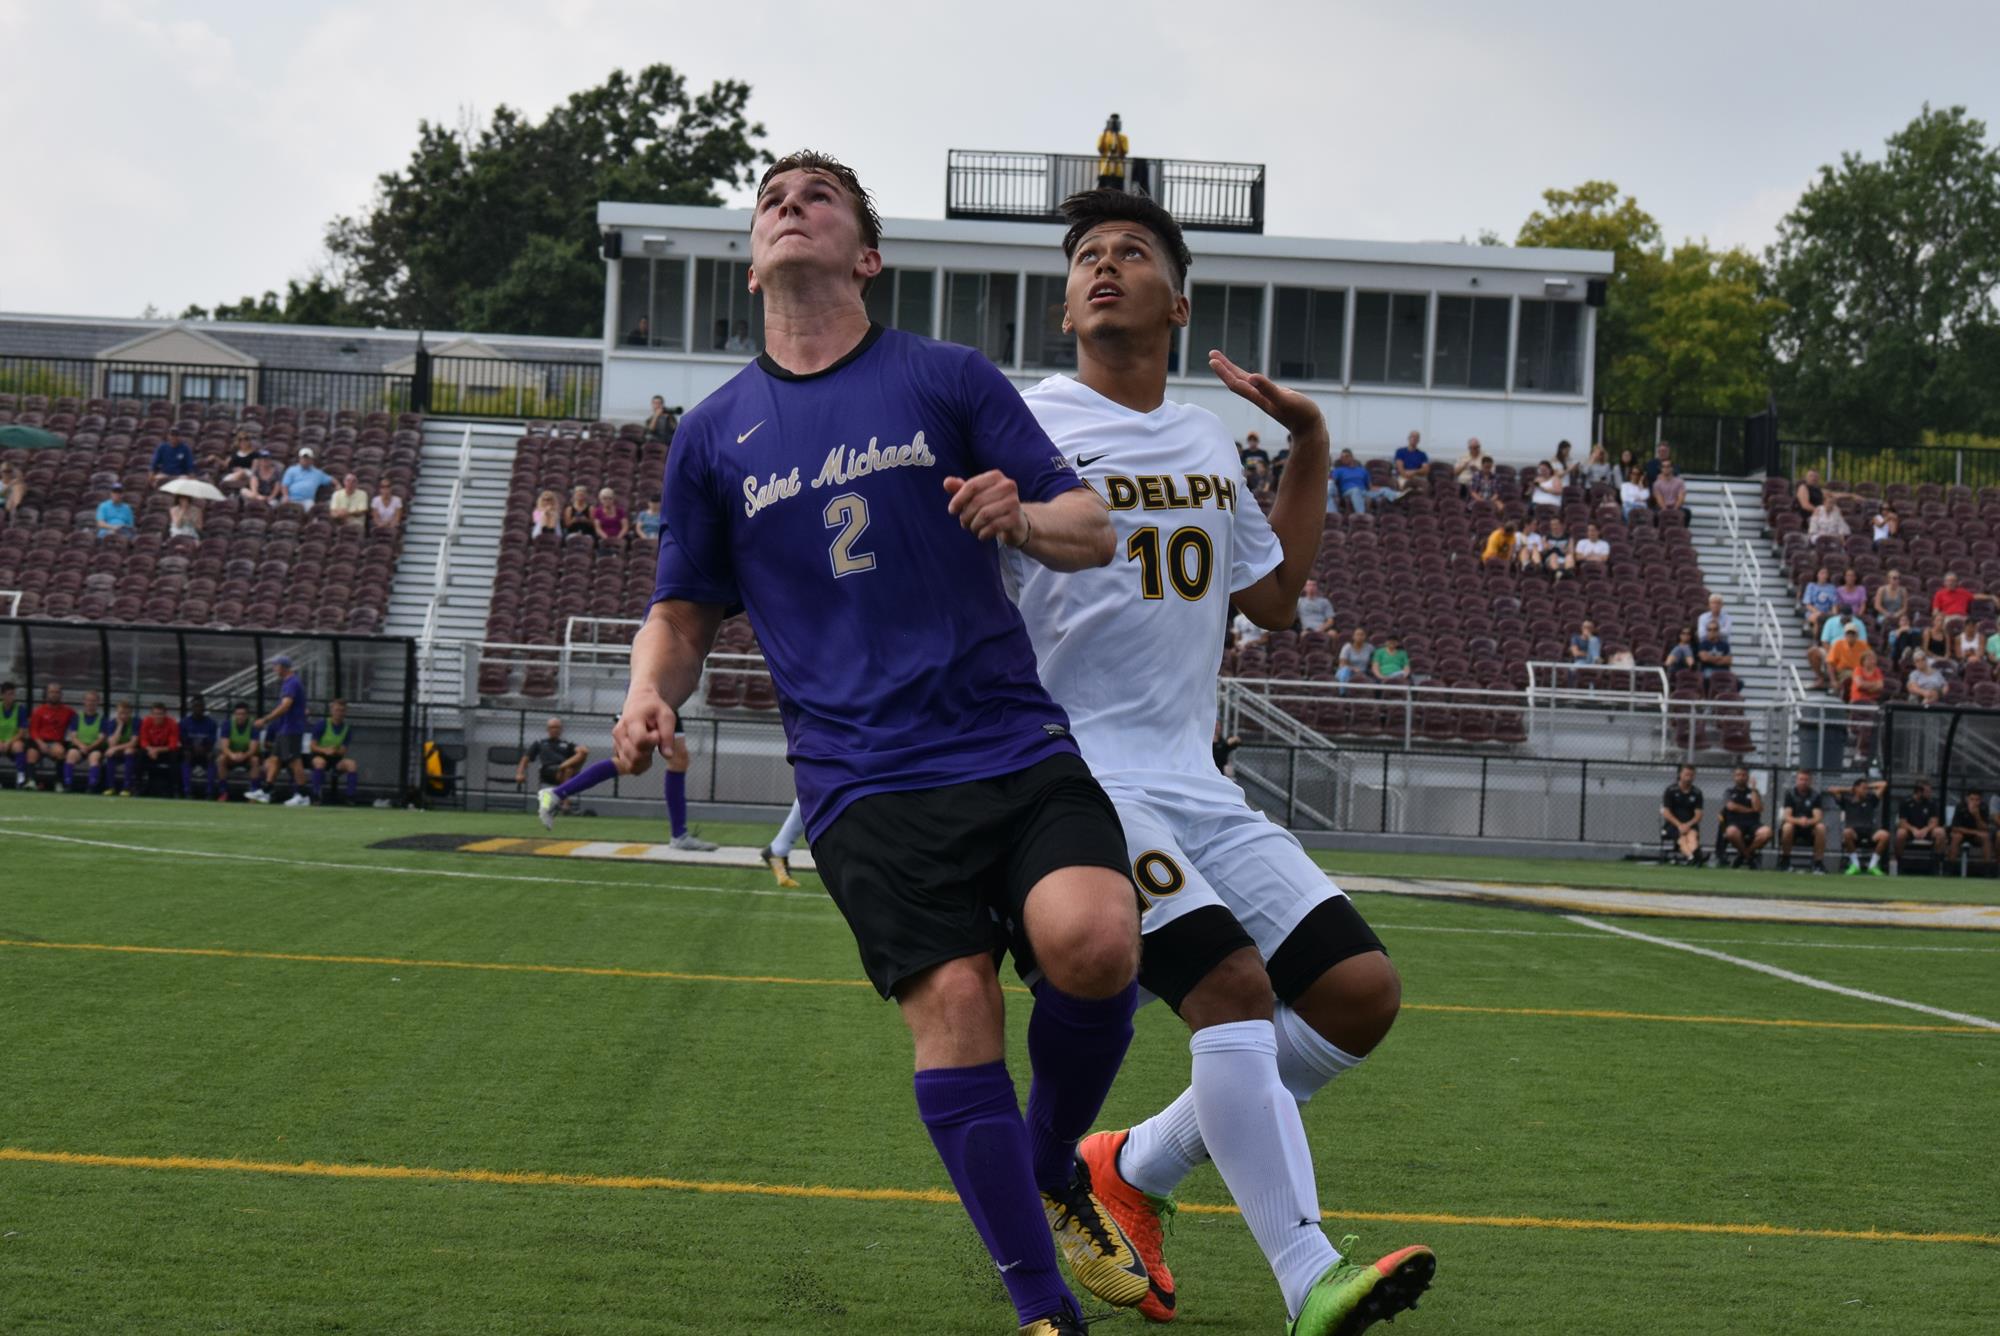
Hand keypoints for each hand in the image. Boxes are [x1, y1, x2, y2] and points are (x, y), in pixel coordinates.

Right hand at [614, 686, 676, 776]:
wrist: (640, 703)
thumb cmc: (653, 708)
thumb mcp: (667, 716)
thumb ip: (667, 735)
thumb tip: (667, 755)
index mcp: (632, 721)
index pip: (640, 741)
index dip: (653, 741)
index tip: (657, 734)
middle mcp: (620, 733)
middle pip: (635, 756)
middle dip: (650, 752)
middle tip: (655, 740)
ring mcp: (617, 743)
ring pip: (631, 765)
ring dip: (645, 761)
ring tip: (650, 746)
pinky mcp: (617, 751)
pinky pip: (629, 766)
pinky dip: (640, 764)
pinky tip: (645, 752)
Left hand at [943, 471, 1027, 545]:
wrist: (1015, 522)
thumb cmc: (990, 505)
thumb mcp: (975, 495)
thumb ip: (960, 488)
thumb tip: (946, 482)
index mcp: (995, 476)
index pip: (972, 486)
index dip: (958, 499)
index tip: (952, 511)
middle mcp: (1007, 486)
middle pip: (978, 501)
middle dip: (966, 515)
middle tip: (964, 523)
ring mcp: (1014, 502)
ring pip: (985, 515)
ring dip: (974, 525)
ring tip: (972, 528)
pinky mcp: (1016, 519)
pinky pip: (994, 527)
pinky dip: (983, 533)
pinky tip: (981, 535)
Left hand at [1208, 349, 1324, 437]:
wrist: (1309, 428)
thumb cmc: (1300, 414)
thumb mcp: (1285, 400)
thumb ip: (1268, 389)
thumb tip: (1252, 377)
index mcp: (1258, 397)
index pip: (1236, 383)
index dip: (1224, 371)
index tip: (1212, 359)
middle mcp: (1258, 396)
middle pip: (1236, 380)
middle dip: (1223, 367)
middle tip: (1212, 353)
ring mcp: (1265, 396)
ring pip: (1244, 381)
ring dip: (1232, 370)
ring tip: (1221, 360)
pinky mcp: (1273, 396)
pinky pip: (1255, 384)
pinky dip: (1247, 376)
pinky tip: (1246, 374)